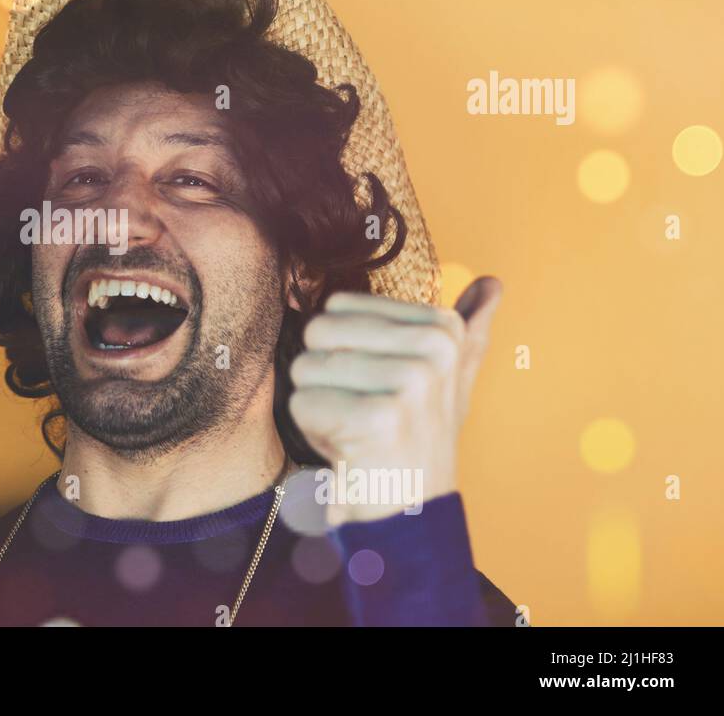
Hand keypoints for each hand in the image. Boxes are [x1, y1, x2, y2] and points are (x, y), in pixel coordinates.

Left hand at [288, 277, 502, 523]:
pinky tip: (349, 451)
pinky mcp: (380, 419)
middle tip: (361, 413)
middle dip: (324, 378)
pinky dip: (313, 433)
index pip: (337, 307)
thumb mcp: (447, 381)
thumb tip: (493, 282)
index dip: (343, 351)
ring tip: (357, 432)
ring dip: (319, 408)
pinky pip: (302, 403)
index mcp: (443, 328)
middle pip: (318, 332)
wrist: (408, 513)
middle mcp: (434, 349)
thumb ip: (466, 330)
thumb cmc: (413, 440)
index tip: (377, 387)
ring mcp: (412, 383)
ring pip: (306, 368)